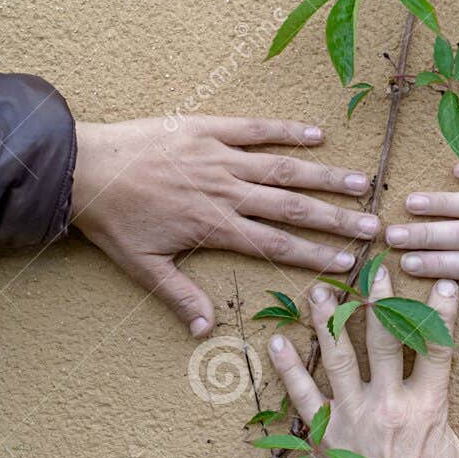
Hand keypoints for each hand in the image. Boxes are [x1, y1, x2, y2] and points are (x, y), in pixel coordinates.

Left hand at [71, 115, 378, 335]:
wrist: (84, 167)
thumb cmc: (112, 220)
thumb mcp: (142, 266)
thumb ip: (179, 296)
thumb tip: (206, 329)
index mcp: (214, 226)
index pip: (276, 244)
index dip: (316, 254)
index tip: (348, 262)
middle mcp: (226, 190)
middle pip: (292, 207)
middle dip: (336, 219)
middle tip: (374, 226)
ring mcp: (219, 156)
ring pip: (283, 167)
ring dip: (325, 176)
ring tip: (361, 183)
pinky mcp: (207, 127)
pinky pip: (255, 128)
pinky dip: (287, 130)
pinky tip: (318, 134)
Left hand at [267, 262, 458, 457]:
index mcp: (427, 408)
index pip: (438, 346)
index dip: (442, 311)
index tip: (444, 282)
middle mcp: (387, 403)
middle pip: (384, 338)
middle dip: (380, 298)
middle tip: (375, 267)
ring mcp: (351, 416)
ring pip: (338, 355)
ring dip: (329, 320)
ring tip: (320, 289)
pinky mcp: (322, 435)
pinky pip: (302, 395)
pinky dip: (289, 369)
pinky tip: (277, 343)